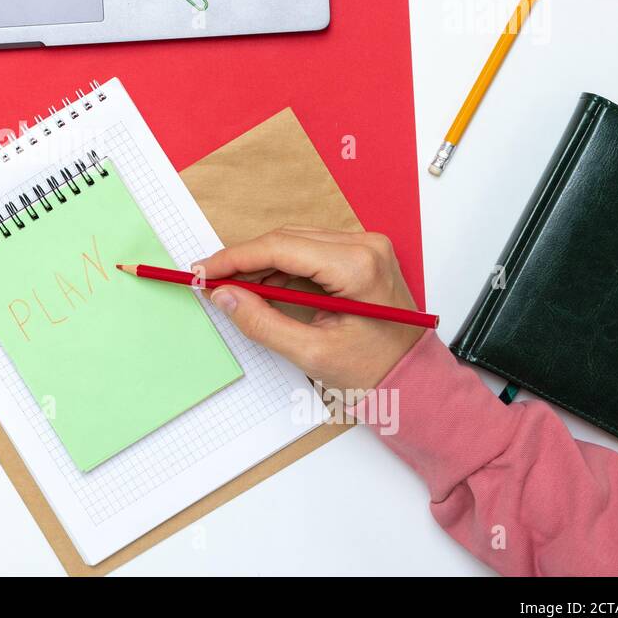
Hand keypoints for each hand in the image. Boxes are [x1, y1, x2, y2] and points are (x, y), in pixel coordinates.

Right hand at [195, 226, 424, 392]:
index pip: (280, 248)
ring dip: (261, 263)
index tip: (203, 271)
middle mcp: (365, 246)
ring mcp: (365, 247)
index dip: (235, 259)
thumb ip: (263, 323)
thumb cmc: (376, 371)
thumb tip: (224, 297)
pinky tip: (262, 286)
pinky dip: (281, 267)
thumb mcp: (313, 354)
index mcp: (357, 267)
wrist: (415, 377)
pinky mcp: (361, 254)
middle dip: (243, 260)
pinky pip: (309, 250)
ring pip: (294, 242)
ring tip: (232, 288)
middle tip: (209, 281)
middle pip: (285, 240)